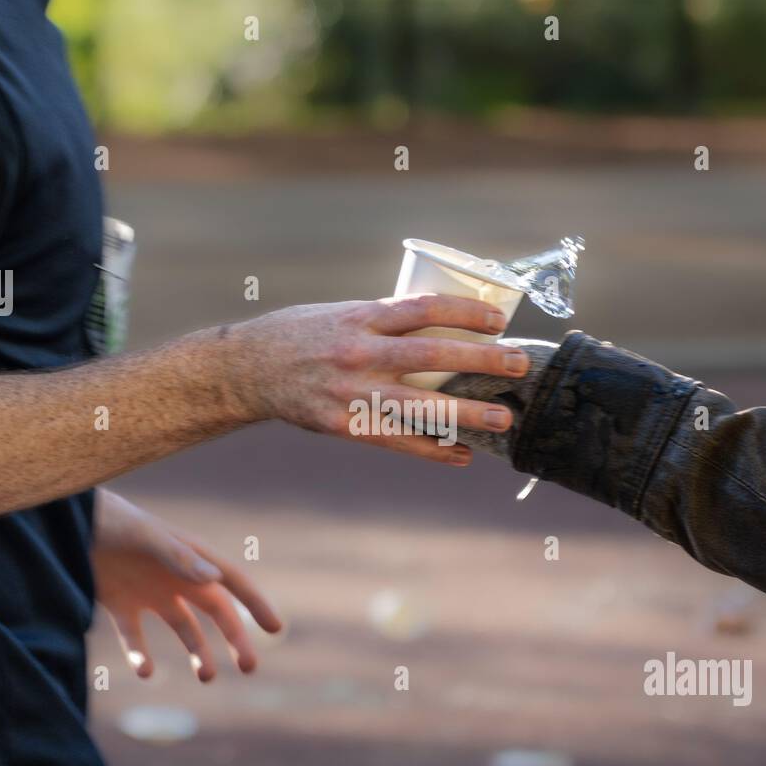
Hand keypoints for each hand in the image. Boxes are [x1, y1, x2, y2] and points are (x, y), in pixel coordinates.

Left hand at [92, 490, 281, 682]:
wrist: (64, 521)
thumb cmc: (109, 520)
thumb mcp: (144, 535)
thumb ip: (178, 557)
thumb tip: (215, 582)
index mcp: (188, 557)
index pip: (231, 582)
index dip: (255, 603)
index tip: (276, 628)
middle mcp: (175, 576)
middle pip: (215, 612)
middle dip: (235, 638)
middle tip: (250, 667)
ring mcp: (148, 592)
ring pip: (184, 629)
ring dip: (197, 652)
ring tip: (206, 676)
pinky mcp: (120, 605)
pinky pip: (135, 637)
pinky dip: (140, 656)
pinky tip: (144, 672)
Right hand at [221, 294, 530, 464]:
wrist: (245, 369)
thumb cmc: (300, 334)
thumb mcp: (340, 312)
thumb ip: (384, 319)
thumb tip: (439, 319)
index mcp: (361, 316)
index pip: (424, 308)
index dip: (467, 312)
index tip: (501, 320)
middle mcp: (358, 351)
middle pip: (432, 354)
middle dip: (481, 359)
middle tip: (519, 364)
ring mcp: (350, 391)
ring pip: (420, 404)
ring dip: (466, 414)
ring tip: (503, 419)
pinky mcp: (342, 425)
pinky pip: (396, 440)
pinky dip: (432, 450)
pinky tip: (461, 458)